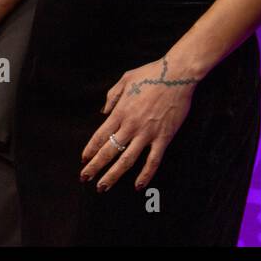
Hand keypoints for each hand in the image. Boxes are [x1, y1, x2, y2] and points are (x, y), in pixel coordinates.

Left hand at [80, 55, 198, 191]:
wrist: (178, 74)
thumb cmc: (151, 73)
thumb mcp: (126, 79)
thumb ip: (112, 96)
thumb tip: (103, 112)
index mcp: (120, 112)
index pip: (99, 136)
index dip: (90, 150)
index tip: (83, 160)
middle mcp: (131, 125)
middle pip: (108, 151)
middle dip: (94, 167)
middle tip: (85, 179)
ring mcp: (147, 133)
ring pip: (126, 160)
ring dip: (113, 175)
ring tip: (103, 187)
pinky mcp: (163, 137)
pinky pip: (153, 160)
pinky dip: (145, 175)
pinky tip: (138, 186)